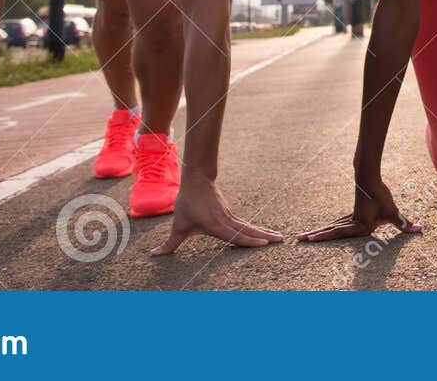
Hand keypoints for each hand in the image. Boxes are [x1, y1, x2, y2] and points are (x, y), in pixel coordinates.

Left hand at [149, 172, 284, 255]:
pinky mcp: (230, 214)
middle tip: (281, 240)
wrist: (197, 179)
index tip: (265, 244)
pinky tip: (263, 234)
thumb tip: (155, 255)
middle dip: (265, 236)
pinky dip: (256, 230)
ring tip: (278, 238)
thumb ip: (170, 244)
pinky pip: (245, 225)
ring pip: (249, 227)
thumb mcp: (178, 225)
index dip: (250, 240)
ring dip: (264, 232)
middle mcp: (226, 221)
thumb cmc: (187, 202)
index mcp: (216, 225)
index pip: (236, 235)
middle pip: (249, 230)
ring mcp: (230, 217)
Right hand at [295, 175, 423, 241]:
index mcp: (359, 226)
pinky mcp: (352, 212)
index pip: (338, 233)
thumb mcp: (393, 212)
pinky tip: (327, 230)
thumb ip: (403, 223)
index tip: (309, 240)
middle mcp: (352, 222)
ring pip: (332, 227)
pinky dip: (330, 228)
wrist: (370, 177)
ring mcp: (350, 216)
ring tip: (304, 236)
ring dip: (319, 232)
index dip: (323, 237)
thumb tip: (417, 230)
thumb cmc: (381, 196)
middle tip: (297, 239)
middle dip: (315, 236)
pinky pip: (338, 223)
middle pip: (330, 231)